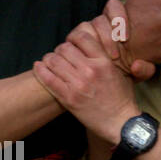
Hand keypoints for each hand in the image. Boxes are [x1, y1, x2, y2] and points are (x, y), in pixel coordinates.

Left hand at [34, 15, 138, 142]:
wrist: (119, 122)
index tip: (72, 44)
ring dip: (49, 59)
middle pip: (65, 48)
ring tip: (49, 61)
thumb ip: (106, 58)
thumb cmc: (122, 98)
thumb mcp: (120, 73)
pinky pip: (49, 79)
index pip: (82, 37)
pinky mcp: (68, 98)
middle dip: (60, 50)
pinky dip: (40, 71)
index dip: (73, 38)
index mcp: (104, 62)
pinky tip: (38, 67)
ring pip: (54, 61)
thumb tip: (93, 46)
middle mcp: (90, 70)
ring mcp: (78, 85)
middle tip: (60, 55)